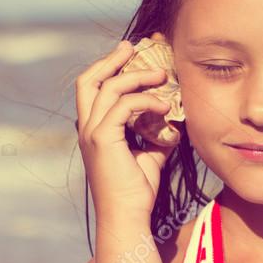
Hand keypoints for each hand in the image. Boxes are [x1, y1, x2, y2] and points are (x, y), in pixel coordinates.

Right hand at [75, 39, 176, 227]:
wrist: (129, 216)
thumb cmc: (138, 190)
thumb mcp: (151, 153)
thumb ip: (156, 132)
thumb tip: (174, 117)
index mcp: (95, 129)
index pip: (95, 88)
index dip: (111, 67)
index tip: (133, 52)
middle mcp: (87, 128)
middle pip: (88, 80)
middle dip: (111, 59)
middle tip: (134, 46)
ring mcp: (92, 133)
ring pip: (108, 87)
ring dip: (137, 76)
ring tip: (162, 75)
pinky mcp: (102, 140)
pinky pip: (123, 106)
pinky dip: (145, 100)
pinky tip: (165, 106)